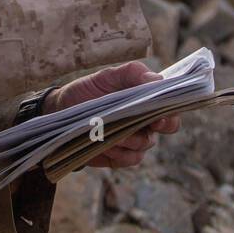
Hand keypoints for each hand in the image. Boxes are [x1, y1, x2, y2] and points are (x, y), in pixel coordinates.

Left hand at [42, 61, 178, 168]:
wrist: (61, 112)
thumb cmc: (87, 91)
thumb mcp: (108, 76)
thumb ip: (133, 73)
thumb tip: (158, 80)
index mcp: (145, 99)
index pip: (170, 105)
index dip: (172, 108)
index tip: (163, 109)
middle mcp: (145, 120)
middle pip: (167, 126)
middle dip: (160, 125)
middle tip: (149, 122)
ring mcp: (134, 139)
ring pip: (146, 143)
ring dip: (130, 137)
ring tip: (107, 129)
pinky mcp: (121, 156)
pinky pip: (131, 158)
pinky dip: (119, 151)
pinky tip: (103, 142)